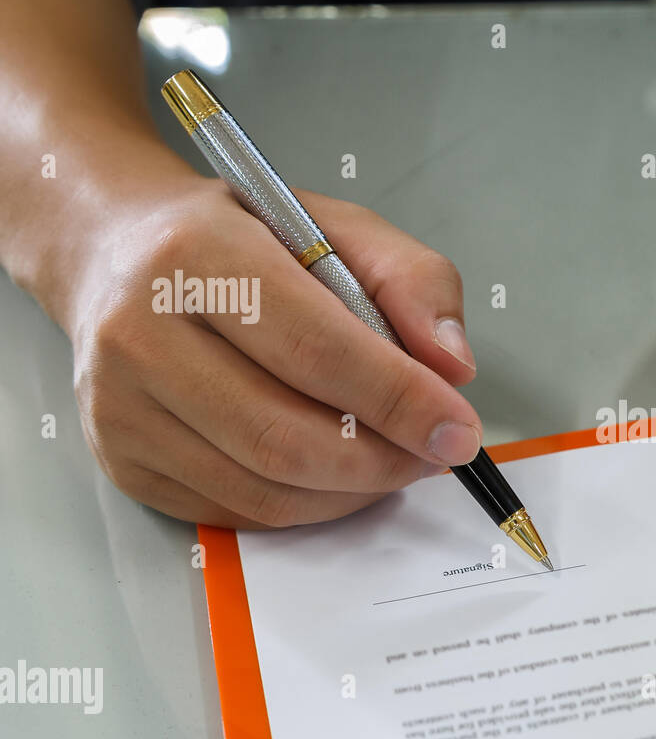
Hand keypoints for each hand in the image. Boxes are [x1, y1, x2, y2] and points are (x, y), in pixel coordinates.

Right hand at [57, 175, 480, 526]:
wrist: (112, 248)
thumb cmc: (239, 238)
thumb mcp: (335, 226)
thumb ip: (412, 282)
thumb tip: (453, 369)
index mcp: (199, 256)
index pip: (317, 351)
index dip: (400, 402)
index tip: (459, 431)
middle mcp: (140, 333)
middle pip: (286, 439)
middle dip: (384, 461)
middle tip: (433, 455)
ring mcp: (118, 407)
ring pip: (264, 490)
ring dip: (353, 492)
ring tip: (394, 461)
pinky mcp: (121, 460)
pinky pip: (237, 513)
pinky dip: (308, 506)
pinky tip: (338, 475)